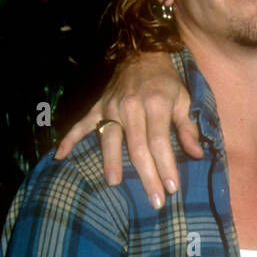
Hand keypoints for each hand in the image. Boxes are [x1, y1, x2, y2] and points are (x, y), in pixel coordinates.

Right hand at [54, 52, 201, 207]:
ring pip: (109, 139)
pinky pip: (81, 124)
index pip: (159, 142)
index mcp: (155, 105)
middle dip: (146, 176)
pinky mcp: (97, 107)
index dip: (165, 166)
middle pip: (137, 148)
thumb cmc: (166, 83)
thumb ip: (188, 128)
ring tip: (114, 183)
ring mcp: (111, 107)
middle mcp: (131, 107)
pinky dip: (69, 139)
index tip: (172, 188)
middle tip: (154, 201)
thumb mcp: (183, 100)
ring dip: (111, 162)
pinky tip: (59, 156)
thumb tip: (197, 154)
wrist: (141, 54)